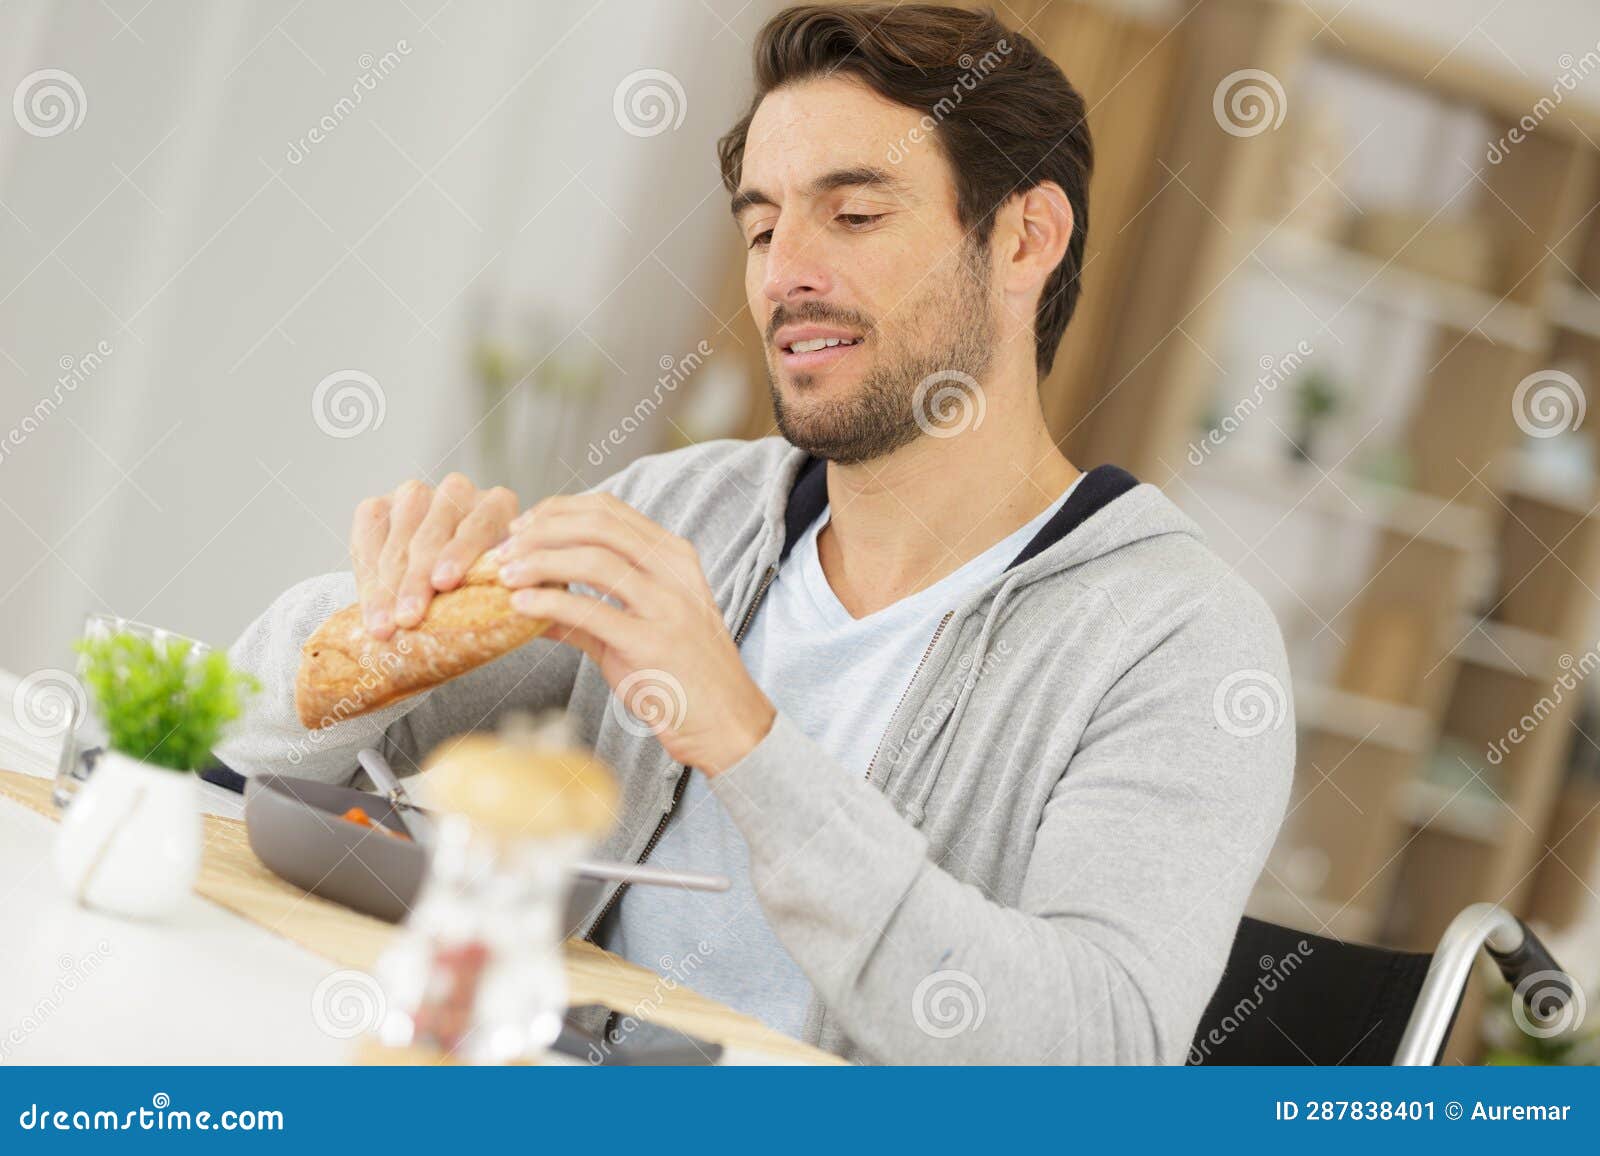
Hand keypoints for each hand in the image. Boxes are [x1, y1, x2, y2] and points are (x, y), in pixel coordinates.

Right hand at [350, 474, 518, 639]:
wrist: (447, 581)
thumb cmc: (484, 585)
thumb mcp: (497, 585)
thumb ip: (492, 589)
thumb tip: (481, 616)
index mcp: (498, 505)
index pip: (479, 526)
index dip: (459, 553)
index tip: (443, 583)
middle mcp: (457, 492)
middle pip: (431, 537)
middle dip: (415, 581)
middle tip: (408, 618)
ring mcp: (415, 496)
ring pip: (397, 541)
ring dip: (388, 587)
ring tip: (383, 623)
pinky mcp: (379, 506)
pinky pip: (366, 539)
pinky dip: (367, 577)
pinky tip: (370, 606)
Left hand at [492, 492, 775, 774]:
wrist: (726, 724)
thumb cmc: (682, 677)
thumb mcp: (639, 628)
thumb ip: (588, 610)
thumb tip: (530, 600)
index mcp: (674, 557)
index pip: (609, 511)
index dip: (557, 510)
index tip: (522, 527)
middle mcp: (674, 573)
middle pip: (598, 525)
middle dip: (541, 530)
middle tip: (504, 549)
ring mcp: (667, 607)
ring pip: (593, 560)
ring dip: (539, 562)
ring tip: (505, 575)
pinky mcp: (652, 644)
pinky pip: (591, 611)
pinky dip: (549, 603)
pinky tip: (521, 607)